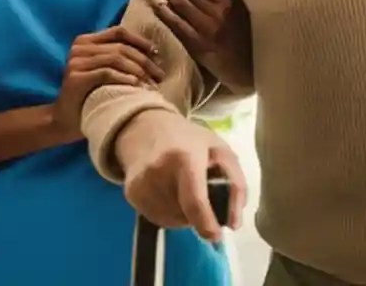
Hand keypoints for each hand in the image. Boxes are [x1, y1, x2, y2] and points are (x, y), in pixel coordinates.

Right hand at [52, 27, 163, 139]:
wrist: (65, 119)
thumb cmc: (90, 94)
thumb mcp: (102, 70)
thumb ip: (117, 57)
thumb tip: (153, 53)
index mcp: (85, 40)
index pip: (118, 32)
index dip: (140, 41)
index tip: (156, 54)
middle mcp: (79, 47)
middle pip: (120, 47)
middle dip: (144, 61)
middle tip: (159, 75)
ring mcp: (76, 61)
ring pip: (116, 58)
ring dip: (138, 71)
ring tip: (151, 83)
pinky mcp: (76, 77)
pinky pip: (106, 73)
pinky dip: (124, 78)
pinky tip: (136, 85)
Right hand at [115, 110, 246, 241]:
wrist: (146, 129)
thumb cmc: (190, 140)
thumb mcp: (221, 151)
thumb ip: (235, 185)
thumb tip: (234, 223)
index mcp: (185, 156)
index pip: (194, 201)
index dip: (206, 224)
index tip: (216, 236)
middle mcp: (158, 171)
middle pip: (184, 214)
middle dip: (198, 216)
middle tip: (204, 201)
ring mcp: (141, 183)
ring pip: (171, 220)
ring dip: (184, 216)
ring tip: (185, 192)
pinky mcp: (130, 193)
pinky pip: (156, 218)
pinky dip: (169, 214)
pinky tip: (170, 194)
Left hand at [147, 0, 248, 55]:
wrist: (245, 66)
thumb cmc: (244, 34)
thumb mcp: (243, 7)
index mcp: (227, 3)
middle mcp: (216, 14)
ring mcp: (207, 30)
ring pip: (181, 6)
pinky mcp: (199, 46)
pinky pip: (180, 26)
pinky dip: (168, 15)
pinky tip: (158, 6)